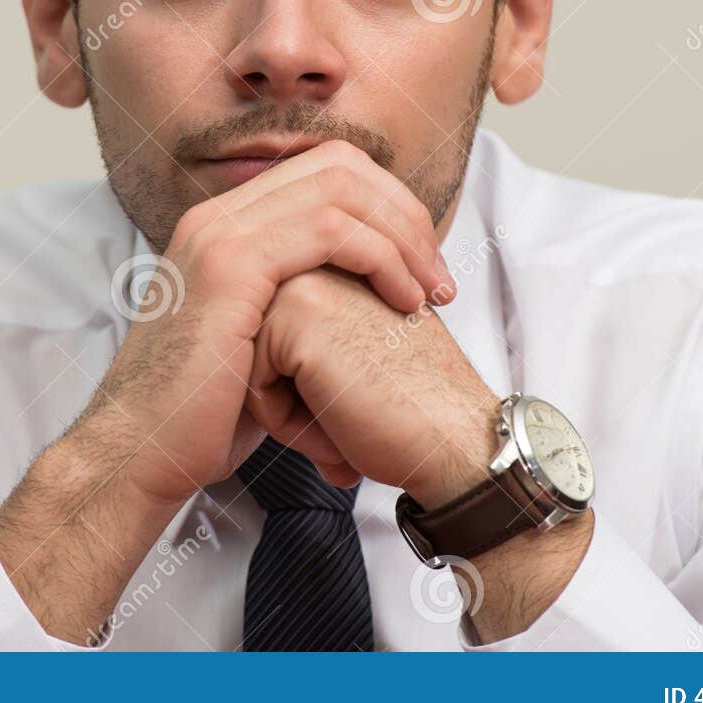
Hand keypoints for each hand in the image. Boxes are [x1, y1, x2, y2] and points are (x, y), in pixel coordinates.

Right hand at [0, 141, 453, 641]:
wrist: (139, 454)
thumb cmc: (200, 416)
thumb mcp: (259, 343)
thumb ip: (297, 304)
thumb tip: (356, 299)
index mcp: (224, 224)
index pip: (325, 170)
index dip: (386, 205)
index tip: (422, 264)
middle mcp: (219, 215)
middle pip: (340, 164)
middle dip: (404, 213)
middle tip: (439, 277)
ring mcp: (221, 234)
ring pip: (342, 188)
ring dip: (403, 236)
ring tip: (431, 293)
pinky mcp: (231, 266)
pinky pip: (330, 230)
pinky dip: (381, 258)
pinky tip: (402, 301)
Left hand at [244, 267, 595, 644]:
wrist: (456, 442)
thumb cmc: (409, 409)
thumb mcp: (352, 353)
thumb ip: (309, 334)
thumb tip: (246, 360)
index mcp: (334, 265)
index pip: (272, 336)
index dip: (305, 384)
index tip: (366, 390)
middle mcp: (320, 260)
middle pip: (256, 344)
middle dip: (293, 393)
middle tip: (360, 405)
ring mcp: (307, 278)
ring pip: (249, 360)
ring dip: (289, 406)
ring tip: (349, 413)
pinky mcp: (296, 312)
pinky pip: (250, 380)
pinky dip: (284, 418)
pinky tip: (338, 418)